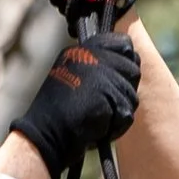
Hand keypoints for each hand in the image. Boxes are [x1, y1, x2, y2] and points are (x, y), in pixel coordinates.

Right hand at [11, 28, 141, 178]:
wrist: (45, 134)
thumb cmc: (61, 114)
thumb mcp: (78, 78)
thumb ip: (101, 67)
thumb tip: (131, 60)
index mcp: (84, 50)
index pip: (123, 44)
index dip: (126, 65)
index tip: (114, 84)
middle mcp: (91, 55)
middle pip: (133, 70)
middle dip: (123, 92)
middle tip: (104, 105)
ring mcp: (97, 72)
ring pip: (131, 93)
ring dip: (118, 111)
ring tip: (97, 117)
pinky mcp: (104, 92)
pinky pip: (126, 111)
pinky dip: (116, 125)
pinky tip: (98, 126)